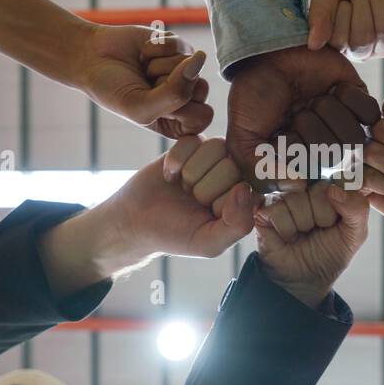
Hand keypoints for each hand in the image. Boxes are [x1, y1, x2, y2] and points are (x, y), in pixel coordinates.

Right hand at [62, 23, 213, 138]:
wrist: (91, 58)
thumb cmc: (112, 90)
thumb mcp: (140, 106)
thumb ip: (175, 93)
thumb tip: (201, 59)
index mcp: (180, 123)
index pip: (204, 116)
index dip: (179, 107)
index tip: (152, 104)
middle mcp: (187, 97)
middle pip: (202, 88)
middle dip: (167, 83)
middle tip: (144, 84)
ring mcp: (185, 70)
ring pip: (192, 64)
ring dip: (158, 65)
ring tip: (142, 70)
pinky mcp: (178, 46)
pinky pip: (179, 44)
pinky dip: (155, 48)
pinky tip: (143, 54)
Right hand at [104, 136, 255, 261]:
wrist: (136, 222)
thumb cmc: (176, 235)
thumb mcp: (210, 243)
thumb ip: (237, 224)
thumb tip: (244, 188)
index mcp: (244, 199)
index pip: (246, 188)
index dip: (222, 203)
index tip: (207, 214)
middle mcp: (233, 175)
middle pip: (230, 165)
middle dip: (204, 187)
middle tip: (192, 200)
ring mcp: (212, 157)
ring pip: (215, 148)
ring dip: (192, 172)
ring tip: (183, 187)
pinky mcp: (190, 145)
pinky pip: (192, 141)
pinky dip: (176, 161)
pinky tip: (170, 176)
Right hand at [227, 46, 378, 188]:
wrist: (268, 53)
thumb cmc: (253, 96)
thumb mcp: (243, 138)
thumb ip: (262, 169)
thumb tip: (300, 186)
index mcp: (300, 162)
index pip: (314, 174)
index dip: (298, 151)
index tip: (281, 132)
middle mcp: (324, 148)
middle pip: (337, 156)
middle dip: (313, 128)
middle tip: (298, 110)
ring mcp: (344, 124)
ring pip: (355, 138)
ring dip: (331, 113)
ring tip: (314, 98)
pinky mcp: (359, 101)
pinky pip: (371, 114)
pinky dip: (351, 98)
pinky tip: (334, 88)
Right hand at [255, 182, 369, 307]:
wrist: (306, 279)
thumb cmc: (329, 254)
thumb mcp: (355, 234)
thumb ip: (357, 208)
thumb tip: (335, 189)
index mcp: (330, 188)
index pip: (339, 182)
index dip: (340, 206)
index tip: (336, 223)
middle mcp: (306, 187)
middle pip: (318, 189)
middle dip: (322, 217)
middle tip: (317, 230)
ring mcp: (284, 196)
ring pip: (297, 199)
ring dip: (303, 225)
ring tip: (302, 234)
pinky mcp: (264, 208)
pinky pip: (278, 210)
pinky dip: (286, 230)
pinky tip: (287, 236)